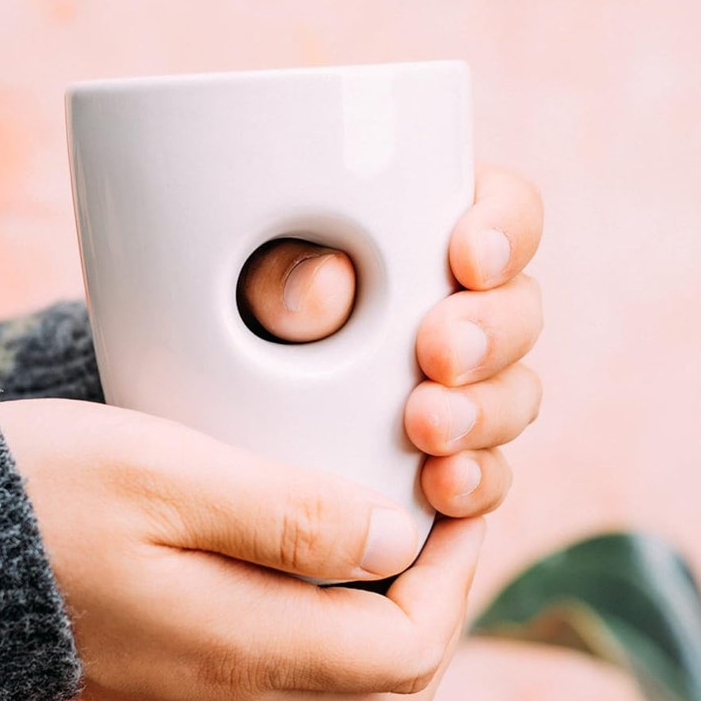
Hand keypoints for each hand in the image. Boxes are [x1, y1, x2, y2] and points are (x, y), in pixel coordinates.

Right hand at [0, 398, 483, 700]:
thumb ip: (290, 515)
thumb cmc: (39, 500)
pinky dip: (343, 606)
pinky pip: (303, 655)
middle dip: (442, 596)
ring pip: (354, 677)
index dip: (456, 572)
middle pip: (397, 684)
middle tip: (437, 506)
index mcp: (246, 646)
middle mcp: (239, 684)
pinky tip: (323, 533)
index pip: (412, 648)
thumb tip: (395, 535)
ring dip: (396, 602)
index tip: (453, 492)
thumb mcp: (166, 477)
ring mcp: (213, 680)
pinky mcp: (188, 659)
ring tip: (391, 511)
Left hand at [239, 164, 543, 517]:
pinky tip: (442, 489)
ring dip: (485, 413)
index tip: (466, 257)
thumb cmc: (215, 313)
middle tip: (439, 352)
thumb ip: (277, 274)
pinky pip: (484, 473)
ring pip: (512, 396)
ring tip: (429, 429)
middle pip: (518, 311)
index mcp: (423, 235)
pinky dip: (474, 483)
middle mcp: (452, 308)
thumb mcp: (231, 280)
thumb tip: (325, 287)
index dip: (504, 230)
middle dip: (490, 334)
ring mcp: (453, 386)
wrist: (182, 403)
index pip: (501, 212)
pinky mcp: (439, 456)